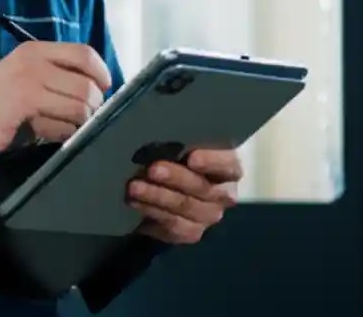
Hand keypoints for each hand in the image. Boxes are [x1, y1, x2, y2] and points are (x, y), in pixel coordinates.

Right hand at [0, 41, 111, 153]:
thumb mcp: (25, 78)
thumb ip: (55, 78)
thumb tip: (95, 91)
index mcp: (35, 50)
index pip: (84, 53)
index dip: (102, 73)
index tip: (103, 89)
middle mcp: (35, 61)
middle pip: (88, 84)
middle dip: (93, 106)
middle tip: (83, 118)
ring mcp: (30, 82)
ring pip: (80, 106)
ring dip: (79, 123)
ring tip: (63, 126)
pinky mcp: (26, 104)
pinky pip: (63, 124)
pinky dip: (63, 134)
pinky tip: (47, 133)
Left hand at [128, 148, 242, 243]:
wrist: (165, 189)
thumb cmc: (176, 158)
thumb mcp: (181, 148)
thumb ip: (179, 143)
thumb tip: (157, 129)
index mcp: (228, 168)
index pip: (229, 165)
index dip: (212, 162)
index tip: (193, 158)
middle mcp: (224, 194)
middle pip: (204, 188)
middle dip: (176, 178)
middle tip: (152, 169)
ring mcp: (209, 216)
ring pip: (185, 207)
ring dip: (158, 196)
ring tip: (134, 187)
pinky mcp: (191, 232)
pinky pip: (173, 225)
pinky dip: (152, 212)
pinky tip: (135, 203)